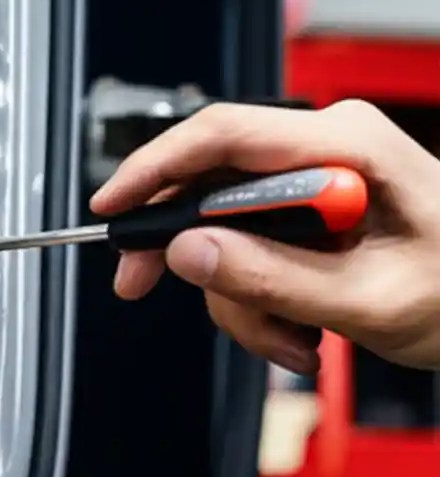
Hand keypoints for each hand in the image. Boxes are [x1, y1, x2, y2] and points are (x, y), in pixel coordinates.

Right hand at [90, 100, 439, 371]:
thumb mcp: (365, 298)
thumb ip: (270, 276)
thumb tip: (187, 252)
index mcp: (344, 145)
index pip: (221, 136)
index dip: (154, 169)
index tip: (111, 207)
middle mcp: (324, 151)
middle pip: (210, 189)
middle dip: (193, 257)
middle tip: (143, 287)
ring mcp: (315, 180)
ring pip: (225, 233)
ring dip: (243, 299)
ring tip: (290, 340)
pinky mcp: (308, 211)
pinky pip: (251, 248)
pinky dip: (261, 298)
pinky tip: (299, 329)